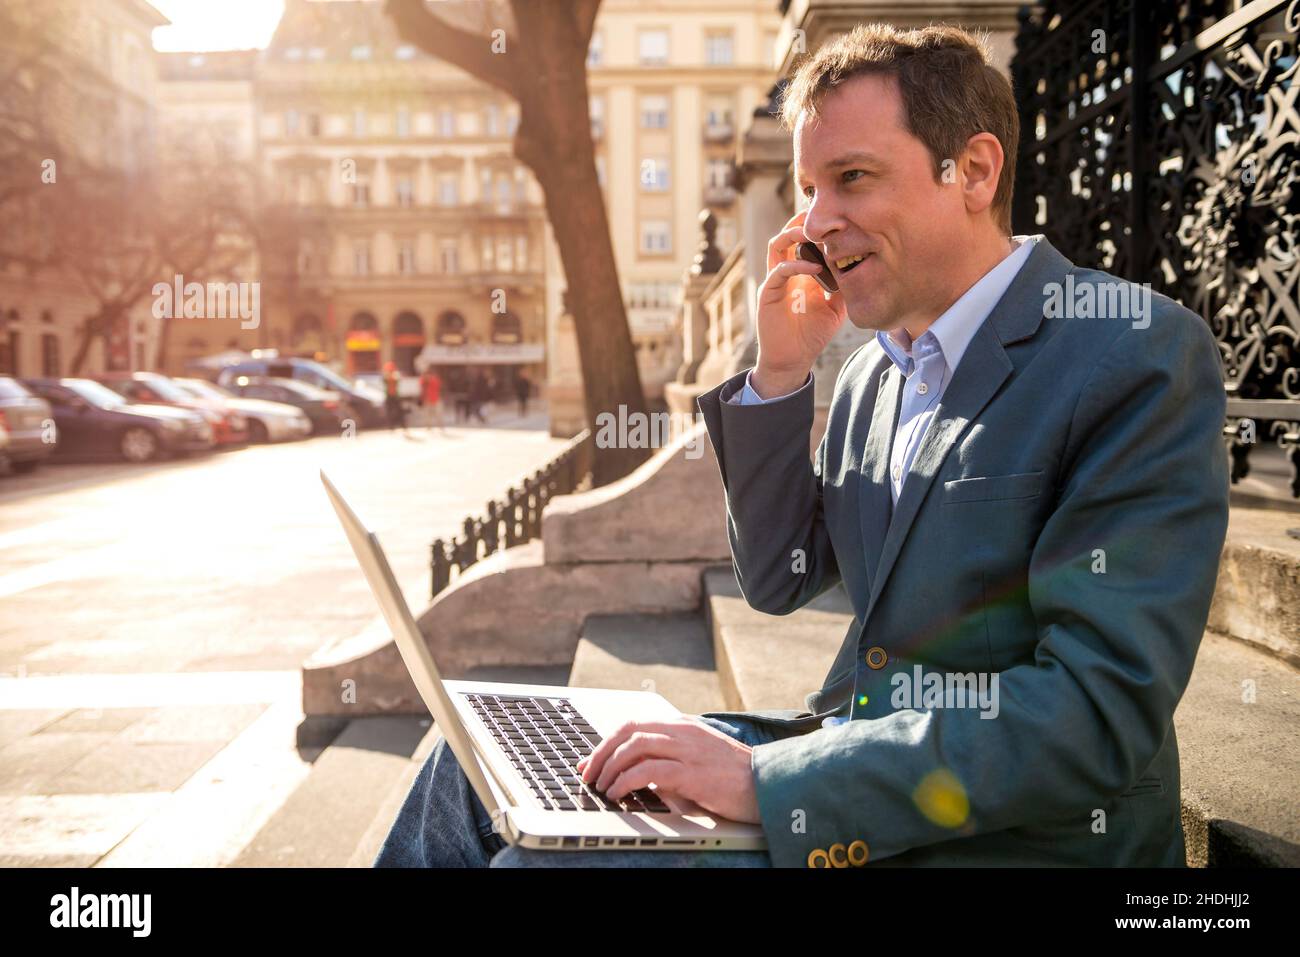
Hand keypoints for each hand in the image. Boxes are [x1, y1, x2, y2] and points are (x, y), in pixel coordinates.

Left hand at [575, 717, 760, 823]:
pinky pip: (647, 771)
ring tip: (602, 787)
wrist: (768, 784)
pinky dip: (626, 781)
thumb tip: (638, 770)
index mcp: (683, 725)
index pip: (635, 724)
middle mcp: (682, 732)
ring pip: (634, 748)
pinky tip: (619, 794)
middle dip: (602, 753)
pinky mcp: (692, 774)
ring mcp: (687, 751)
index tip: (592, 761)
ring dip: (610, 768)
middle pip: (628, 732)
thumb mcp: (700, 755)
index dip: (608, 742)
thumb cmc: (734, 775)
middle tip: (589, 774)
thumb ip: (672, 755)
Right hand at [751, 210, 847, 396]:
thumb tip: (862, 269)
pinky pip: (779, 271)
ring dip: (792, 235)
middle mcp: (785, 272)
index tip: (834, 217)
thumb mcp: (836, 308)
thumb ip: (844, 287)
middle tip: (820, 215)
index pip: (803, 241)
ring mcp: (775, 281)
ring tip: (812, 234)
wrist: (792, 360)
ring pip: (776, 245)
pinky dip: (796, 265)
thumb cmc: (812, 334)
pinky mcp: (767, 294)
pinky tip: (815, 268)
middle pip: (787, 235)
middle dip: (801, 222)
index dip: (815, 227)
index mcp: (799, 273)